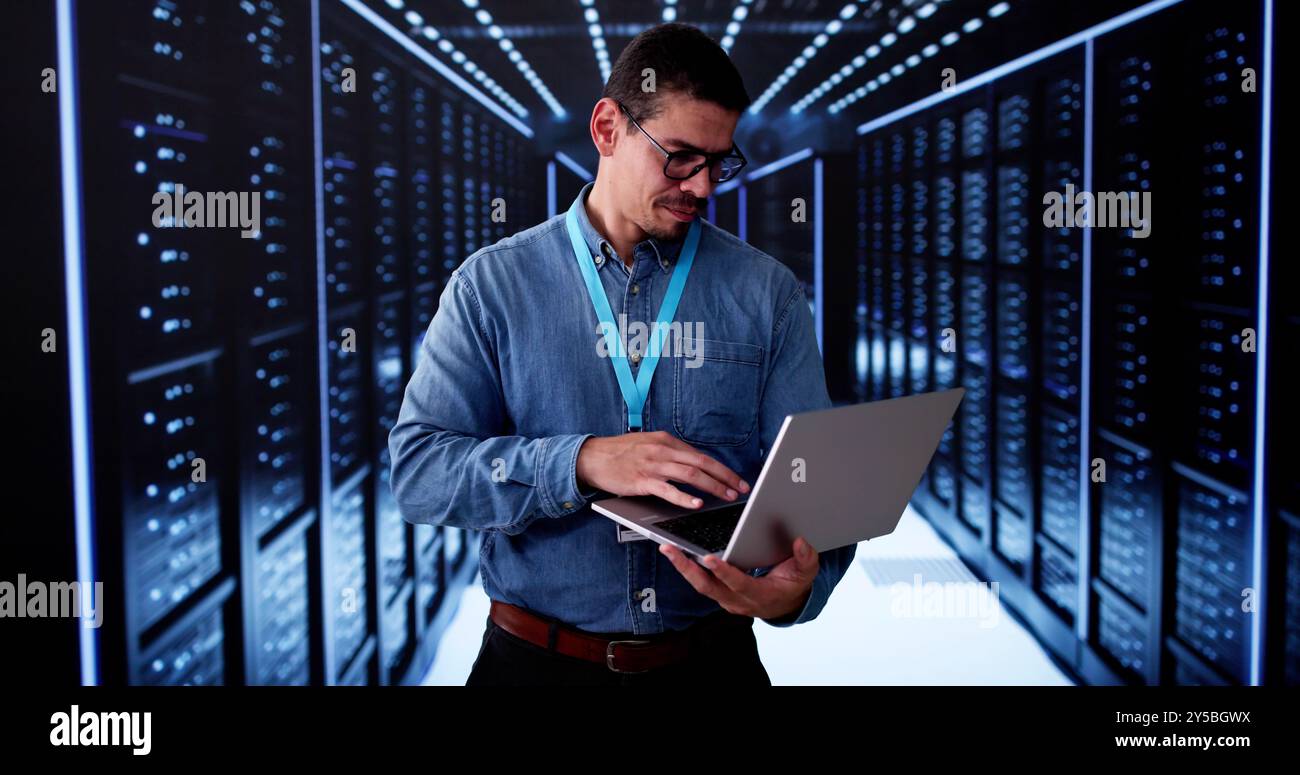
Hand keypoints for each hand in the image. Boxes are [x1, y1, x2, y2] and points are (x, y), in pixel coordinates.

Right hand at [575, 431, 749, 509]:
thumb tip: (692, 465)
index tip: (737, 479)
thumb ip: (669, 454)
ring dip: (712, 486)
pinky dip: (684, 496)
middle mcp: (663, 450)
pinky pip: (668, 489)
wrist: (592, 457)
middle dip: (725, 476)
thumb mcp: (648, 446)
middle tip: (740, 489)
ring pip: (690, 474)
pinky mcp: (642, 480)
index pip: (701, 456)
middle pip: (702, 463)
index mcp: (666, 441)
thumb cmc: (619, 454)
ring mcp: (653, 465)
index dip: (722, 469)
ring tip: (726, 496)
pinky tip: (697, 503)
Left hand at [659, 536, 818, 621]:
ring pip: (700, 584)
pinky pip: (700, 581)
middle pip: (707, 586)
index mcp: (759, 595)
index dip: (724, 572)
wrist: (786, 604)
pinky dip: (688, 567)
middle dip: (687, 568)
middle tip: (670, 550)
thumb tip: (801, 542)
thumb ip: (806, 559)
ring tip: (667, 548)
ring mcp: (726, 598)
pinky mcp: (720, 592)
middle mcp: (737, 600)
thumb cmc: (794, 585)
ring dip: (682, 566)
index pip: (738, 584)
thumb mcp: (806, 573)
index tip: (708, 558)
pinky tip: (676, 551)